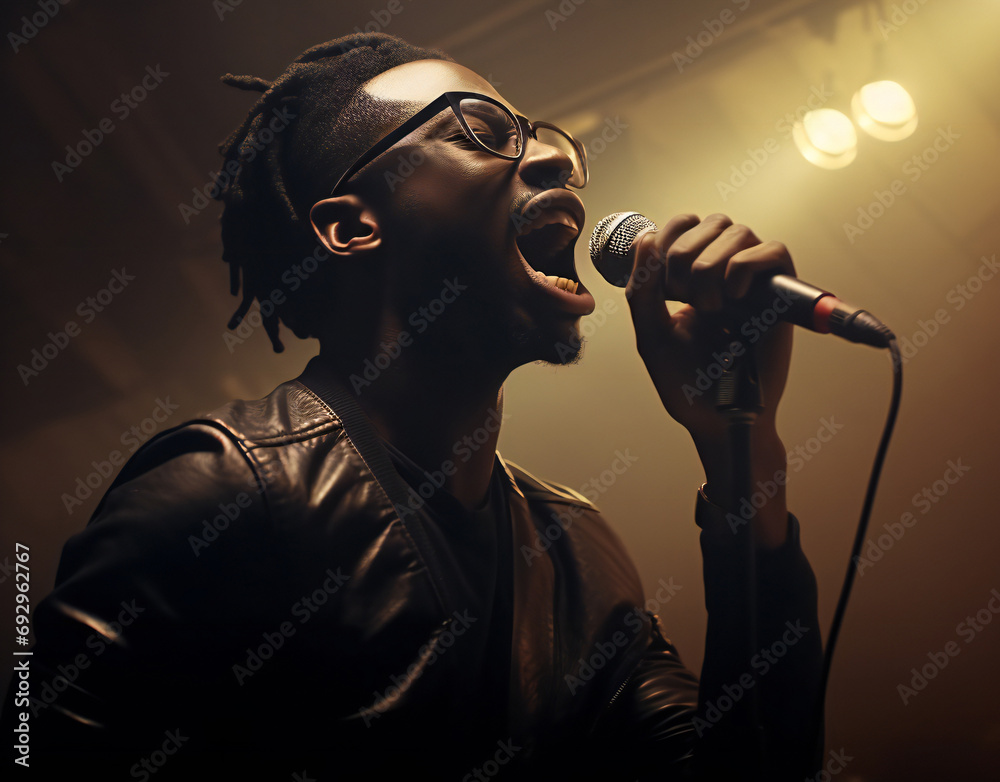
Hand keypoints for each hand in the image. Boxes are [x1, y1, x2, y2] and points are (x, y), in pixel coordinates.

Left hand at [625, 213, 794, 543]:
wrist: (718, 416)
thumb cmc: (685, 382)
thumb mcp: (651, 333)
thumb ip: (643, 289)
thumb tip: (646, 239)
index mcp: (689, 275)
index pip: (681, 225)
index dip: (666, 237)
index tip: (659, 279)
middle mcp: (722, 270)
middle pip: (708, 221)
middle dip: (684, 255)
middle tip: (682, 299)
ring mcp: (752, 280)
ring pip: (737, 231)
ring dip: (712, 266)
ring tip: (709, 308)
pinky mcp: (780, 293)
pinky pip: (772, 250)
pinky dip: (745, 267)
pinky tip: (733, 299)